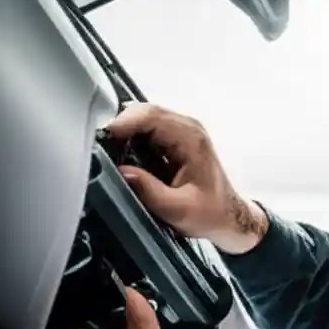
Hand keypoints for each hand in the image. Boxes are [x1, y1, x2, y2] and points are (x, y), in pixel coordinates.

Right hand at [105, 102, 268, 254]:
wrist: (228, 216)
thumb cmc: (210, 213)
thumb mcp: (178, 209)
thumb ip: (149, 191)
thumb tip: (122, 173)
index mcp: (190, 138)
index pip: (150, 116)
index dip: (123, 123)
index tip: (103, 137)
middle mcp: (186, 127)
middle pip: (142, 112)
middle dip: (119, 128)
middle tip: (100, 148)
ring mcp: (179, 131)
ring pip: (141, 119)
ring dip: (124, 134)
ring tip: (109, 155)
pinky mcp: (173, 139)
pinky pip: (145, 131)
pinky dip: (131, 141)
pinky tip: (123, 158)